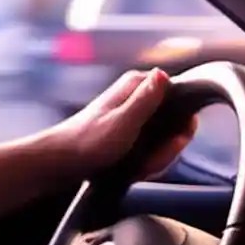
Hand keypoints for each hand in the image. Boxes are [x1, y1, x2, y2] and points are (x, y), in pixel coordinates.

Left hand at [43, 68, 197, 180]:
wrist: (60, 162)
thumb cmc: (88, 142)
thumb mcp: (122, 122)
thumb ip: (145, 100)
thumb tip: (163, 73)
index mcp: (137, 85)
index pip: (184, 99)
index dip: (182, 126)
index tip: (171, 143)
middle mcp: (138, 97)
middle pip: (176, 125)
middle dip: (164, 151)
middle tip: (145, 162)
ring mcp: (135, 117)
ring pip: (164, 143)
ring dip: (153, 161)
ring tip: (134, 168)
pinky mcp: (131, 134)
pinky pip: (151, 152)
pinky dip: (144, 165)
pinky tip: (130, 171)